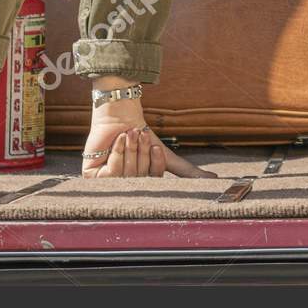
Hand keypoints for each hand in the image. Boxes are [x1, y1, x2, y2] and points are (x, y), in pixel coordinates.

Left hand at [82, 99, 217, 178]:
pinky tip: (116, 141)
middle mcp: (123, 189)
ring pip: (125, 176)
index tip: (155, 146)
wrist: (120, 118)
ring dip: (130, 150)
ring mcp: (107, 185)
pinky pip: (109, 174)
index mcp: (140, 189)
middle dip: (142, 153)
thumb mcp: (165, 156)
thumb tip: (215, 181)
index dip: (155, 164)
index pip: (153, 182)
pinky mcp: (93, 178)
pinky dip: (117, 153)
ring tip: (128, 134)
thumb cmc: (142, 138)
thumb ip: (186, 172)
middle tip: (140, 135)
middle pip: (139, 178)